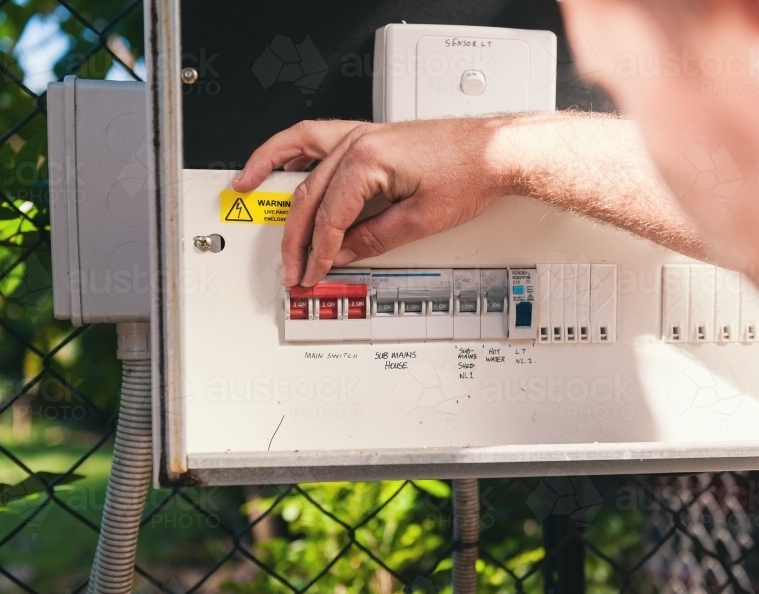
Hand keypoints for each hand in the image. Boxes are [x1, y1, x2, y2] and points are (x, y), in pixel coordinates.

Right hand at [232, 118, 512, 286]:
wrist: (494, 151)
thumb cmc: (468, 173)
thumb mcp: (420, 220)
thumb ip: (374, 239)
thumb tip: (344, 254)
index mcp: (367, 159)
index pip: (329, 217)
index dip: (318, 252)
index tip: (313, 273)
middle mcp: (358, 141)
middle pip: (309, 194)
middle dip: (296, 236)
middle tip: (291, 266)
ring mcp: (361, 134)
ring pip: (301, 159)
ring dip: (271, 177)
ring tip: (243, 190)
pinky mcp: (369, 135)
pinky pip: (316, 139)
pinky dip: (291, 151)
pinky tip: (281, 164)